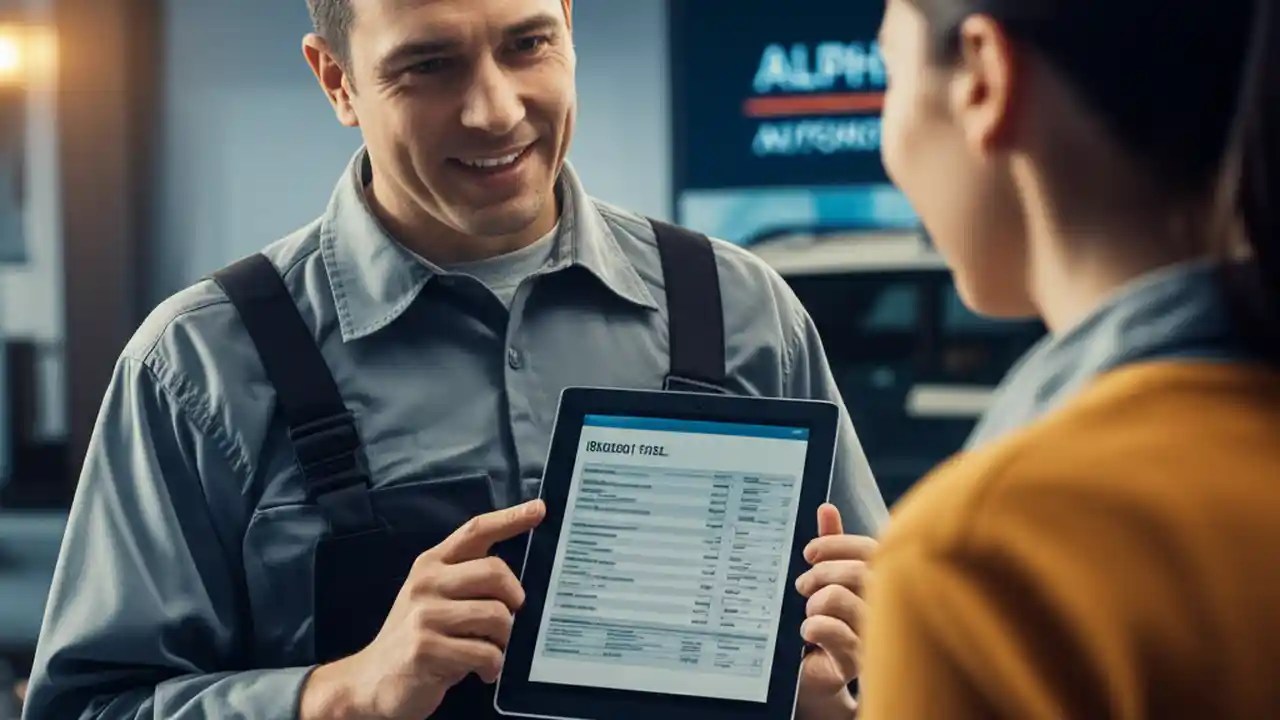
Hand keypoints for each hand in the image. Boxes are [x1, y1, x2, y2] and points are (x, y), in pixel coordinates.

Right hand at [300, 499, 545, 719]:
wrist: (372, 680)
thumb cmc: (418, 636)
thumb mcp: (435, 598)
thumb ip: (468, 582)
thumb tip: (517, 584)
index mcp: (431, 564)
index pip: (475, 531)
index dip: (510, 518)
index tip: (538, 509)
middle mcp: (426, 582)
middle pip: (496, 572)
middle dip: (514, 600)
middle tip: (507, 619)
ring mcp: (424, 615)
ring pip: (496, 616)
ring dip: (503, 640)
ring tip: (490, 650)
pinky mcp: (426, 649)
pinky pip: (485, 652)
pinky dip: (492, 666)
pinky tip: (482, 671)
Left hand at [794, 504, 876, 711]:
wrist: (813, 673)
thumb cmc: (824, 621)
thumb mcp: (824, 581)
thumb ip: (830, 548)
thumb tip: (826, 508)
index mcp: (879, 582)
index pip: (870, 550)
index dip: (837, 544)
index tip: (809, 552)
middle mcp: (884, 607)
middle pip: (857, 572)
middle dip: (822, 573)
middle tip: (802, 585)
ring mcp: (874, 636)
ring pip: (842, 599)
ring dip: (815, 602)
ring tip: (809, 613)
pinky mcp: (857, 662)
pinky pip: (834, 632)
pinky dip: (813, 626)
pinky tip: (808, 632)